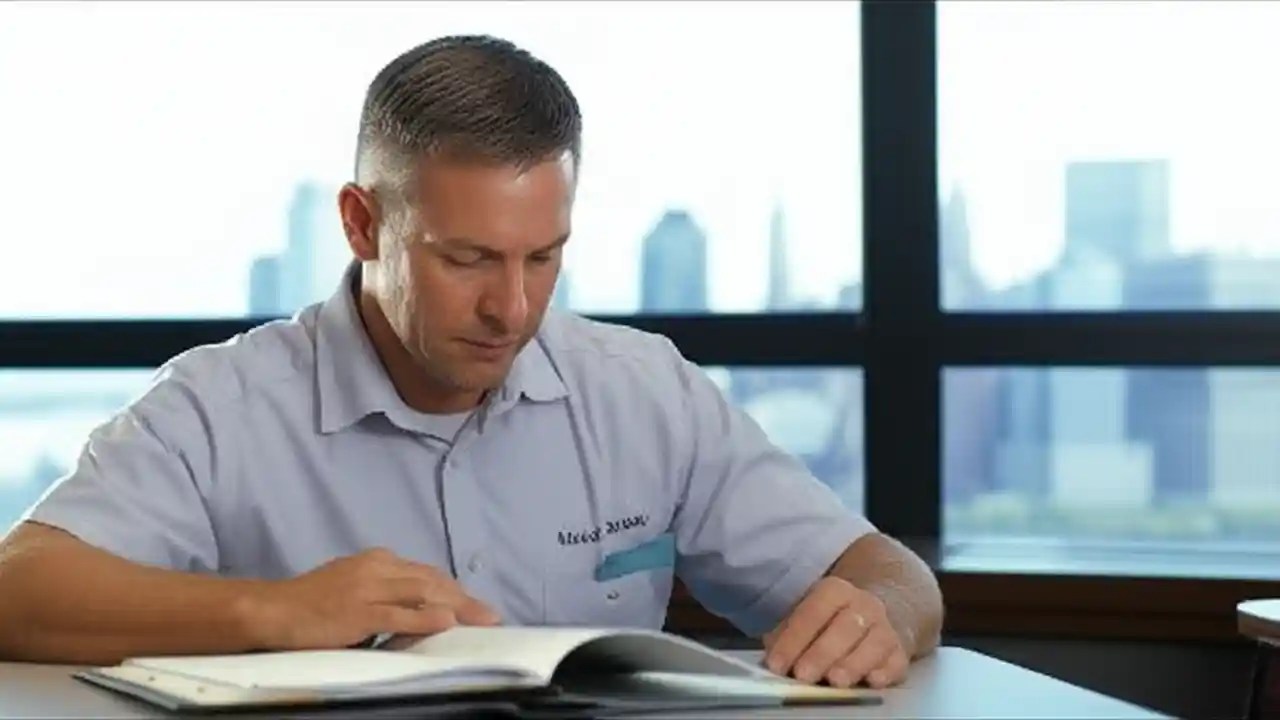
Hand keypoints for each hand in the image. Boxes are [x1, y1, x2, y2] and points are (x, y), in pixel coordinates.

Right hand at [243, 548, 500, 649]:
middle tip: (491, 617)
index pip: (427, 574)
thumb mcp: (354, 588)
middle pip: (433, 581)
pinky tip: (446, 623)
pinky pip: (398, 615)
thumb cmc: (310, 603)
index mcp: (379, 560)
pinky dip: (424, 618)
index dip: (456, 590)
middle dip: (466, 599)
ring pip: (423, 594)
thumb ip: (386, 594)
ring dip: (457, 607)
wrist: (272, 609)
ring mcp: (368, 588)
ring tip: (481, 621)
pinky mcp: (358, 611)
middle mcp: (378, 568)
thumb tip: (419, 609)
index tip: (477, 606)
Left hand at [762, 576, 910, 688]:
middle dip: (822, 653)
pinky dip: (885, 671)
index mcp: (835, 592)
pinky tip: (872, 680)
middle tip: (802, 675)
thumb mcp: (807, 617)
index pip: (813, 612)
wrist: (879, 617)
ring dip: (853, 663)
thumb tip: (772, 652)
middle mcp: (864, 606)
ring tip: (835, 681)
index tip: (776, 664)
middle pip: (844, 627)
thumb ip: (787, 633)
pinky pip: (896, 661)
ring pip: (873, 644)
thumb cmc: (832, 621)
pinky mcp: (900, 653)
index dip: (793, 639)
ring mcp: (885, 628)